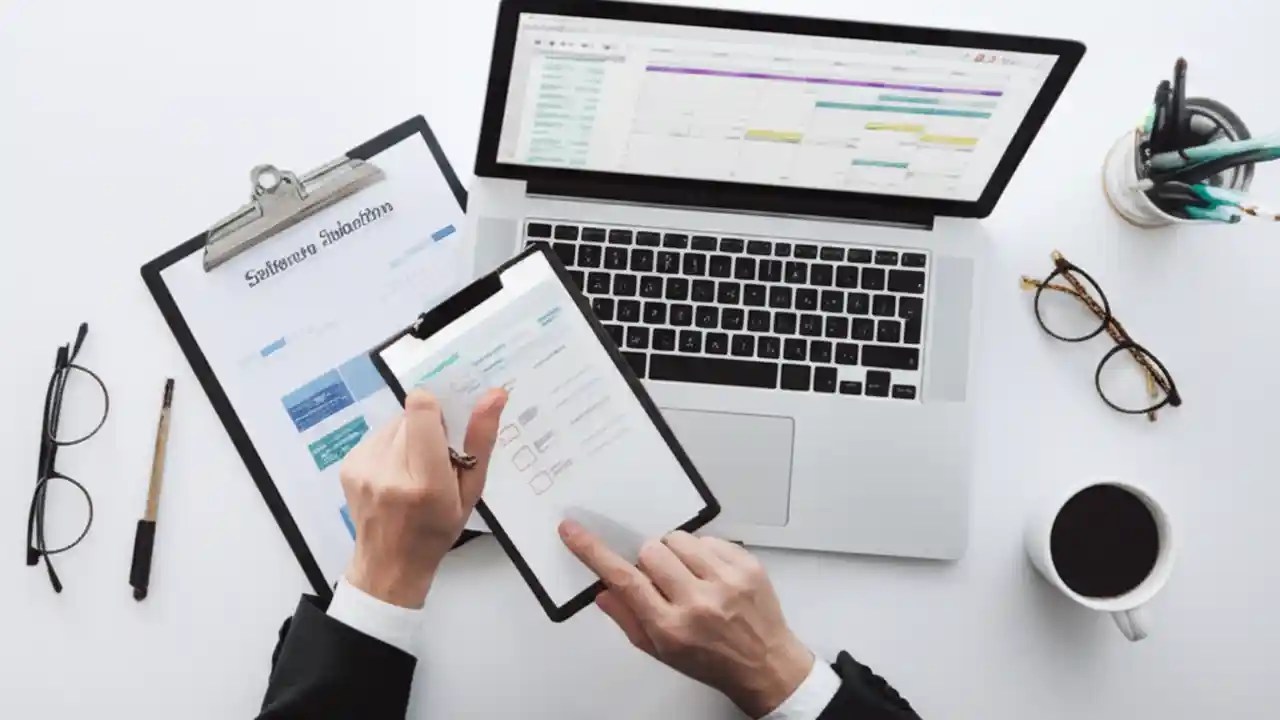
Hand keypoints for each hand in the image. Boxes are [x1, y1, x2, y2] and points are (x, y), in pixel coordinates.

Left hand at [340, 388, 506, 608]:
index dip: (434, 407)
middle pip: (409, 416)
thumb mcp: (471, 491)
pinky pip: (376, 436)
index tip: (444, 424)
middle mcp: (389, 471)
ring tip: (413, 468)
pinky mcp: (348, 466)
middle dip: (425, 427)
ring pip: (392, 424)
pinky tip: (395, 473)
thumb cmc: (438, 529)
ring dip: (407, 436)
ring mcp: (363, 468)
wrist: (390, 563)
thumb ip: (481, 440)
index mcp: (426, 481)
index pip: (421, 411)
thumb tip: (495, 393)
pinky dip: (390, 447)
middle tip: (433, 456)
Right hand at [559, 522, 812, 717]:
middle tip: (663, 580)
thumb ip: (628, 618)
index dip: (593, 552)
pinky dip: (703, 552)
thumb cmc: (712, 661)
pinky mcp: (747, 565)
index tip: (573, 532)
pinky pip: (709, 539)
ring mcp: (726, 581)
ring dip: (676, 553)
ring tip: (689, 576)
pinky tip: (710, 574)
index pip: (624, 580)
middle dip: (649, 561)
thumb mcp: (661, 651)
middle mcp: (699, 602)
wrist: (765, 665)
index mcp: (671, 627)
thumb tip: (602, 590)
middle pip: (650, 552)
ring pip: (678, 539)